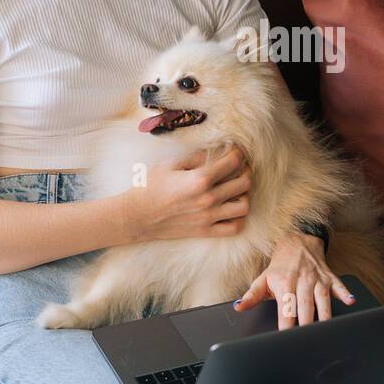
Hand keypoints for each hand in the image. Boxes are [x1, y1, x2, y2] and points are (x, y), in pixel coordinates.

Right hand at [123, 144, 251, 242]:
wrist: (137, 216)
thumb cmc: (151, 186)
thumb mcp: (171, 164)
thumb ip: (196, 157)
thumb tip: (216, 152)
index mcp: (200, 179)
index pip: (233, 162)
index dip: (238, 154)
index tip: (236, 152)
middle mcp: (208, 199)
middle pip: (244, 183)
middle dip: (246, 171)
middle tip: (240, 168)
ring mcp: (208, 217)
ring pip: (244, 206)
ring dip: (245, 195)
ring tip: (237, 189)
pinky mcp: (205, 231)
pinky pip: (234, 227)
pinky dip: (239, 218)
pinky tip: (232, 209)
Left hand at [232, 230, 355, 328]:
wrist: (298, 240)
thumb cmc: (280, 265)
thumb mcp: (263, 278)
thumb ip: (252, 296)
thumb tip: (238, 307)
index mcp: (284, 283)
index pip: (285, 308)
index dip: (286, 324)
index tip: (286, 338)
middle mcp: (302, 280)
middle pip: (305, 306)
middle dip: (306, 324)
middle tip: (307, 342)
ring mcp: (318, 279)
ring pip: (322, 299)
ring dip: (325, 315)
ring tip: (326, 331)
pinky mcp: (330, 277)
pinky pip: (339, 286)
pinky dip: (345, 293)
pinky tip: (351, 301)